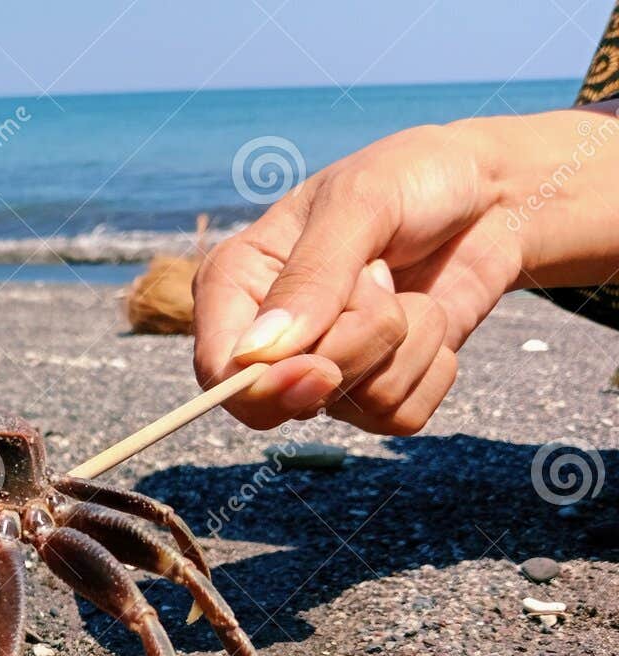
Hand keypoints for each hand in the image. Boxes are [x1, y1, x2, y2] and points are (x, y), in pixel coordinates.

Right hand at [194, 121, 527, 433]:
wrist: (494, 192)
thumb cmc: (413, 177)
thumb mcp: (359, 203)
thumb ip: (311, 278)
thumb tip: (256, 355)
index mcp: (236, 284)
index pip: (219, 368)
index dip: (263, 385)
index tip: (322, 369)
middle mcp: (270, 338)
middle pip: (290, 398)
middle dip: (355, 346)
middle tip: (380, 279)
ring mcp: (322, 368)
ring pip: (355, 406)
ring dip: (405, 345)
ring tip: (406, 286)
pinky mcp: (376, 389)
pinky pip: (399, 419)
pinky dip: (433, 369)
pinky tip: (431, 318)